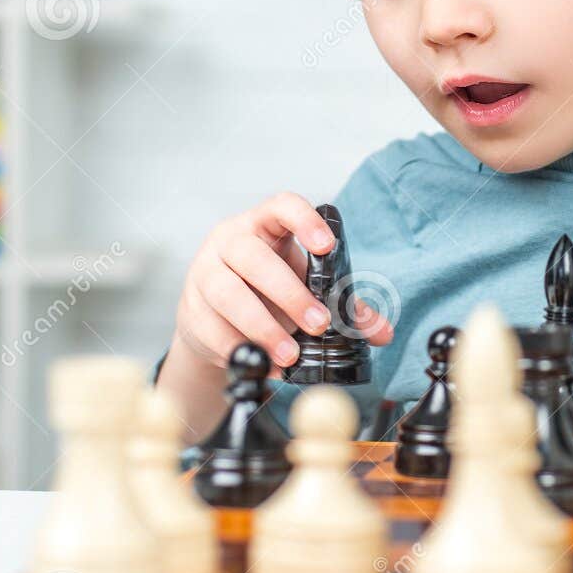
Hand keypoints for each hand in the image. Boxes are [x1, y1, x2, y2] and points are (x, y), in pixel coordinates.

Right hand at [171, 192, 394, 373]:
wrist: (216, 322)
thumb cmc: (267, 294)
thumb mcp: (305, 289)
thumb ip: (344, 307)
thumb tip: (381, 333)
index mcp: (264, 226)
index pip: (281, 206)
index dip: (304, 221)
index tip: (326, 246)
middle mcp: (230, 241)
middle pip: (254, 258)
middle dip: (289, 293)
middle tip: (318, 324)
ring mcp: (205, 273)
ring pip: (228, 295)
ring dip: (263, 328)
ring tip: (291, 355)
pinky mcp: (190, 309)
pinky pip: (212, 329)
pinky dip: (241, 351)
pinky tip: (265, 366)